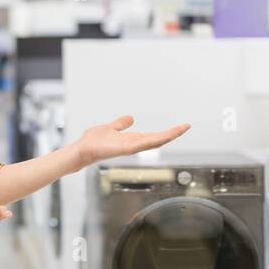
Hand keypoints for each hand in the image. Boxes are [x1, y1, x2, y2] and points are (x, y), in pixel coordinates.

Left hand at [75, 115, 189, 167]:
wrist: (81, 150)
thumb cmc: (93, 142)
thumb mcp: (110, 128)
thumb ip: (120, 124)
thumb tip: (131, 118)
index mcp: (131, 140)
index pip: (154, 136)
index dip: (167, 132)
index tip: (180, 126)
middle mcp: (133, 145)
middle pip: (158, 139)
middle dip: (173, 133)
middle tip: (187, 126)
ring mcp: (130, 148)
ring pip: (155, 141)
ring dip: (169, 135)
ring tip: (182, 128)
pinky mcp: (125, 149)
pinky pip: (143, 143)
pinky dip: (155, 139)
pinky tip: (165, 135)